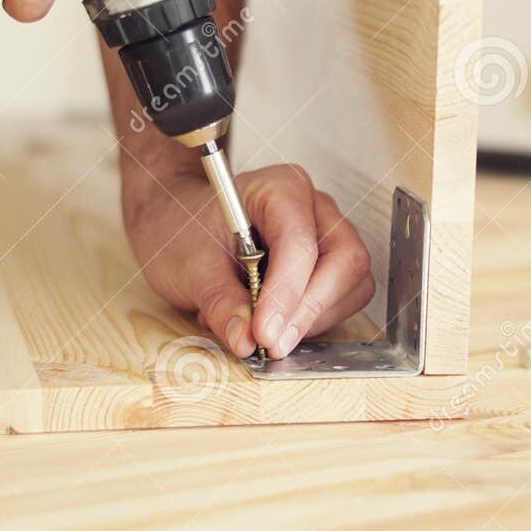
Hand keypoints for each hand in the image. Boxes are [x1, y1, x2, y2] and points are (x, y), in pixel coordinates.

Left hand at [124, 164, 374, 358]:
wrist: (178, 223)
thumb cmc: (185, 227)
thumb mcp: (190, 265)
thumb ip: (220, 302)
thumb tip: (245, 340)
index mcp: (281, 188)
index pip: (300, 243)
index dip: (286, 293)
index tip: (265, 333)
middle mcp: (315, 208)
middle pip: (345, 261)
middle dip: (310, 309)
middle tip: (271, 343)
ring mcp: (327, 236)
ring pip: (352, 284)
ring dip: (312, 320)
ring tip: (257, 327)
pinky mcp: (329, 266)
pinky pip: (342, 300)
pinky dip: (310, 322)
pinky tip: (270, 322)